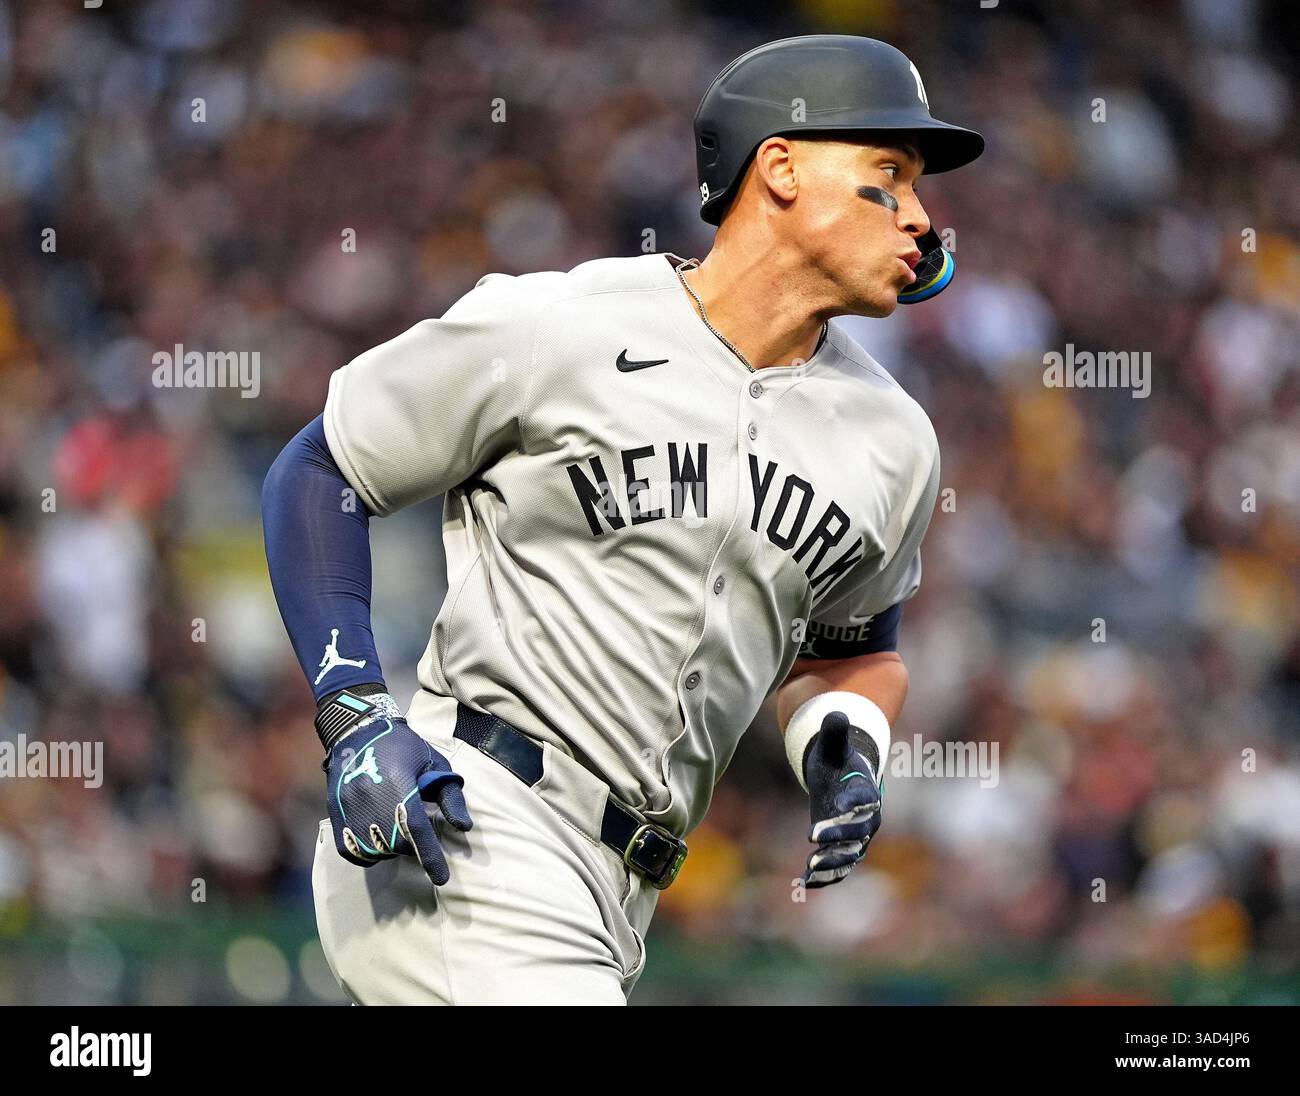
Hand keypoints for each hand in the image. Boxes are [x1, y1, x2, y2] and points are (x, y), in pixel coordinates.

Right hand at [323, 695, 472, 885]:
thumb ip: (449, 796)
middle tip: (416, 832)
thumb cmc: (403, 747)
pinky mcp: (334, 813)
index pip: (416, 830)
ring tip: (397, 832)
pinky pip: (350, 850)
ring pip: (374, 850)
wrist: (359, 731)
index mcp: (398, 784)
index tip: (442, 879)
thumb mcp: (434, 763)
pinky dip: (366, 853)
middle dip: (411, 847)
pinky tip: (378, 840)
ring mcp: (348, 807)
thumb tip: (464, 827)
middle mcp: (370, 798)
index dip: (430, 857)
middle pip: (396, 843)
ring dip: (390, 850)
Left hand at [801, 711, 881, 888]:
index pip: (863, 799)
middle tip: (815, 840)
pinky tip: (805, 883)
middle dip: (838, 837)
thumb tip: (836, 713)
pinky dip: (824, 876)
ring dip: (832, 863)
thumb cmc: (838, 760)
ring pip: (849, 853)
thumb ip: (835, 732)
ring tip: (812, 869)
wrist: (845, 778)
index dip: (851, 804)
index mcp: (865, 790)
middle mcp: (866, 818)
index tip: (836, 808)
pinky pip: (838, 866)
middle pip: (857, 831)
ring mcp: (854, 836)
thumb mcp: (834, 744)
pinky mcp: (841, 847)